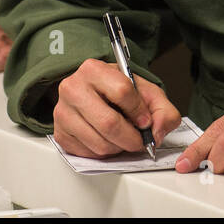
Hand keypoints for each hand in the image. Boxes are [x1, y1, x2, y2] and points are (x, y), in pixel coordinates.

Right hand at [51, 58, 181, 158]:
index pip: (121, 91)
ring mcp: (63, 112)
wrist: (95, 93)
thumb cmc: (120, 92)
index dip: (139, 111)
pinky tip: (108, 140)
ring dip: (119, 148)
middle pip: (108, 122)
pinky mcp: (60, 134)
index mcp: (94, 70)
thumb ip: (163, 110)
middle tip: (139, 141)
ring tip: (124, 139)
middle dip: (131, 138)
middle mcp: (73, 88)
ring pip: (98, 143)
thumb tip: (158, 132)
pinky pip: (88, 153)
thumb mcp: (146, 92)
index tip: (146, 121)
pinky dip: (104, 153)